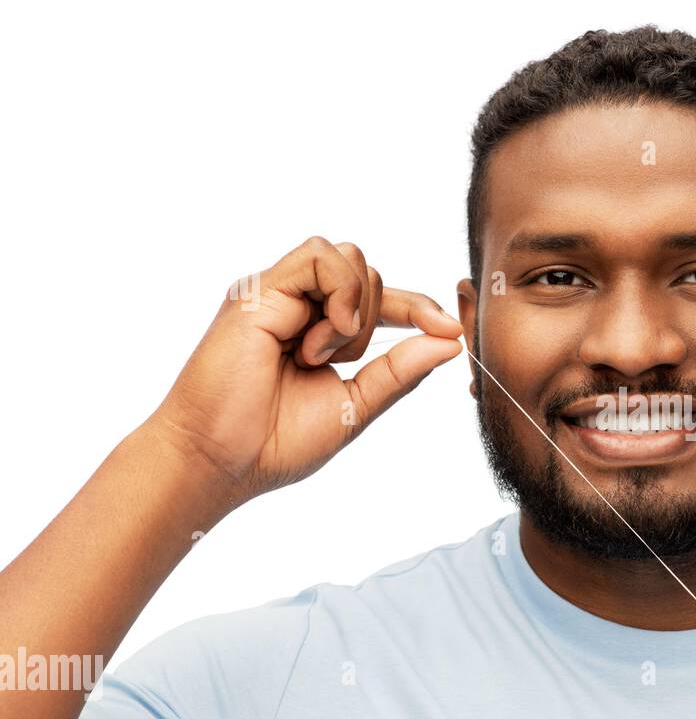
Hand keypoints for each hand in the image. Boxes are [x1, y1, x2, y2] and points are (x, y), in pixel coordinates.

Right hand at [147, 236, 462, 505]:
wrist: (221, 461)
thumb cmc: (274, 442)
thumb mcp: (356, 406)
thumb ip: (400, 371)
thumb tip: (450, 342)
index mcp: (318, 331)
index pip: (381, 301)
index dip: (419, 309)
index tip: (451, 329)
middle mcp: (297, 306)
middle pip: (368, 272)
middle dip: (377, 317)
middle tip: (335, 363)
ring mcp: (276, 294)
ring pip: (347, 257)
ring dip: (355, 308)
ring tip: (319, 355)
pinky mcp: (258, 289)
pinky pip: (320, 257)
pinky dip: (338, 295)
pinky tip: (318, 339)